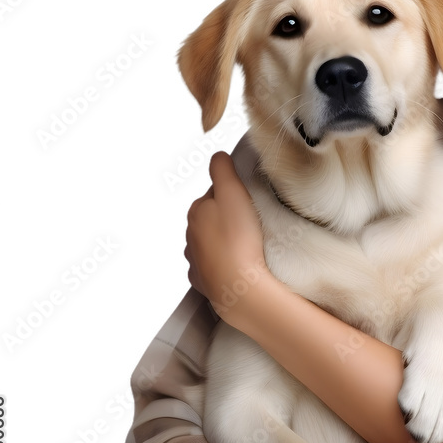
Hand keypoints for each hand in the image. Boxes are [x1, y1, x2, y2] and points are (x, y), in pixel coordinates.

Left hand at [184, 151, 270, 323]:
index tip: (248, 203)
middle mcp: (190, 234)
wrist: (239, 286)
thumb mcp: (233, 192)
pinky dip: (223, 264)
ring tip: (247, 246)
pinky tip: (238, 265)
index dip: (233, 195)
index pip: (214, 194)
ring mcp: (195, 260)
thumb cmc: (238, 238)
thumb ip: (223, 170)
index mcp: (196, 211)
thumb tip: (217, 156)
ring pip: (211, 243)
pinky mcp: (203, 281)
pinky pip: (213, 267)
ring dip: (225, 241)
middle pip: (212, 219)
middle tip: (252, 224)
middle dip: (228, 218)